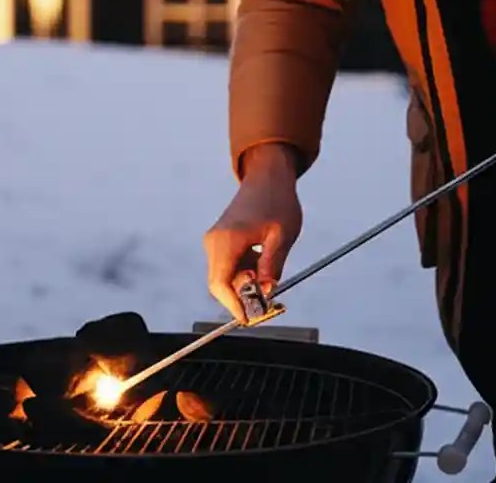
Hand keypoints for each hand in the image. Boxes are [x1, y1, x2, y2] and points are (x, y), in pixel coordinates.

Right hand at [202, 144, 302, 321]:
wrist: (267, 177)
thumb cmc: (277, 201)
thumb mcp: (282, 236)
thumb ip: (272, 265)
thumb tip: (266, 292)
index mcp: (227, 241)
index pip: (220, 284)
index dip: (234, 306)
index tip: (250, 318)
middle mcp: (214, 242)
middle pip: (219, 285)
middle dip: (241, 298)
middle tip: (269, 299)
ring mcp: (214, 241)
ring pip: (224, 277)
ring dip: (245, 284)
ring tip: (270, 270)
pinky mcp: (219, 241)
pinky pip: (227, 266)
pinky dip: (243, 273)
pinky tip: (262, 260)